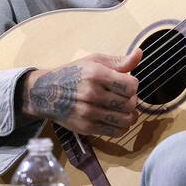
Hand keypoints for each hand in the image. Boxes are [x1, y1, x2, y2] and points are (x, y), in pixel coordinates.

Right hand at [18, 49, 142, 136]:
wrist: (45, 93)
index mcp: (96, 75)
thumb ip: (119, 61)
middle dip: (131, 100)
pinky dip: (121, 127)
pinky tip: (115, 119)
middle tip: (124, 98)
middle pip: (130, 103)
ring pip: (126, 120)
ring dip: (129, 115)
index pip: (131, 86)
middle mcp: (92, 94)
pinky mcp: (86, 127)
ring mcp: (88, 113)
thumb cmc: (73, 74)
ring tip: (123, 110)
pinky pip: (115, 132)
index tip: (126, 85)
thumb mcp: (94, 61)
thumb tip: (140, 53)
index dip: (133, 85)